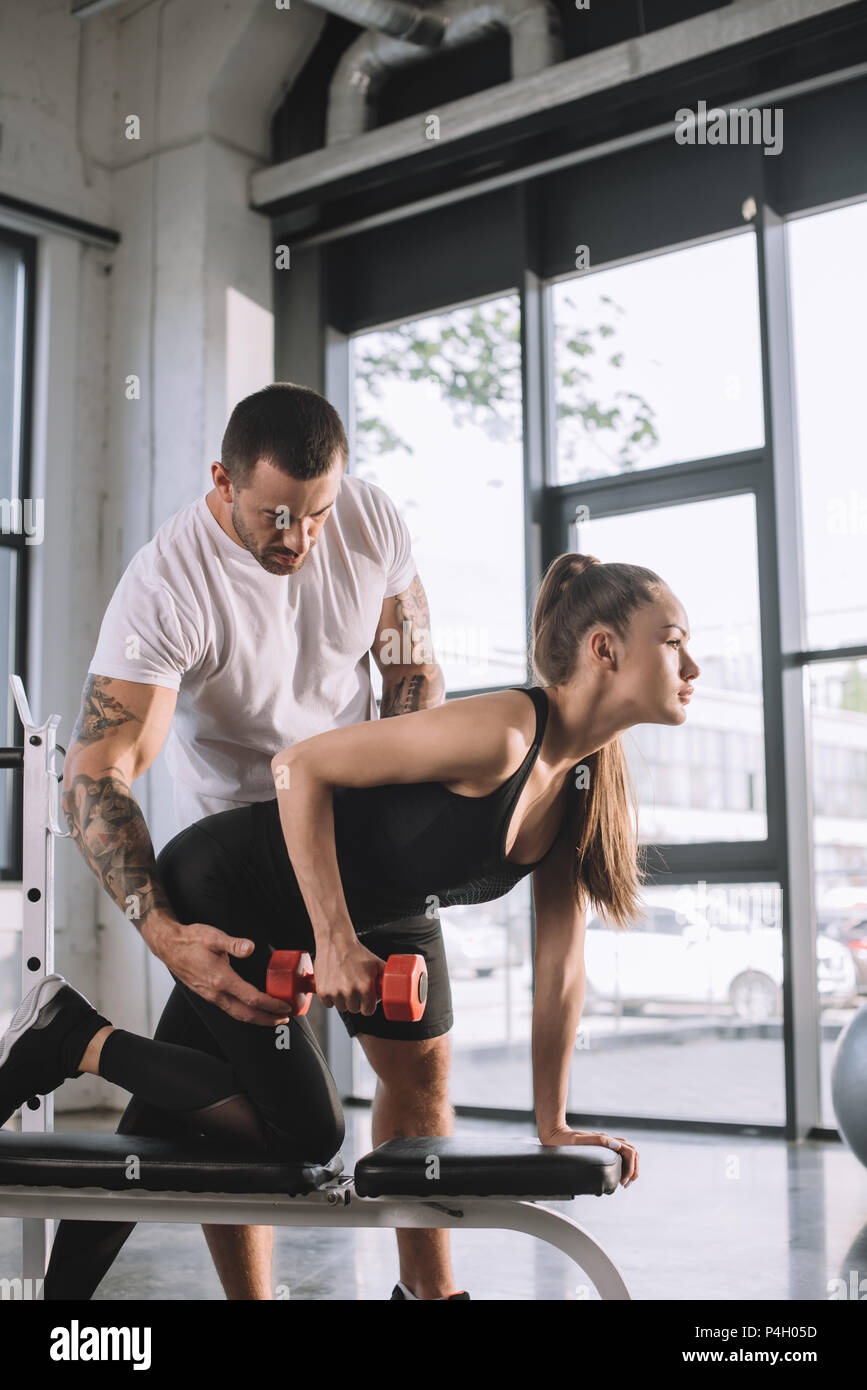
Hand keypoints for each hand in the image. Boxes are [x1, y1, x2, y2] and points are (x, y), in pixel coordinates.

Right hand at [142, 914, 291, 1026]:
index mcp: (220, 979)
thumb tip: (250, 948)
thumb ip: (234, 944)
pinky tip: (252, 1009)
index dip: (271, 1004)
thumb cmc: (191, 940)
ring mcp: (211, 996)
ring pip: (237, 1014)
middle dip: (267, 1019)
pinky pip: (229, 1009)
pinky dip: (245, 1013)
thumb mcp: (213, 937)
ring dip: (257, 1018)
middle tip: (285, 1018)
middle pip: (246, 1014)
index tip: (285, 1005)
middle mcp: (216, 992)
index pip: (251, 998)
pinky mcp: (208, 995)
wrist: (169, 947)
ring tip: (273, 1018)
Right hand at [311, 938, 386, 1015]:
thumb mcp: (376, 963)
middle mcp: (350, 991)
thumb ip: (387, 977)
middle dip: (356, 1002)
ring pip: (341, 1007)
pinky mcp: (322, 991)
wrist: (336, 941)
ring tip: (344, 985)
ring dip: (343, 1000)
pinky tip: (334, 985)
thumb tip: (398, 986)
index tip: (366, 1000)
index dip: (368, 1006)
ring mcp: (335, 992)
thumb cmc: (356, 952)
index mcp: (365, 987)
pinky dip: (330, 997)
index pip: (368, 1011)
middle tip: (354, 988)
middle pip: (354, 1010)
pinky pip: (328, 1003)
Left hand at [538, 1124, 638, 1187]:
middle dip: (634, 1169)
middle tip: (626, 1183)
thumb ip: (599, 1140)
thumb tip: (617, 1145)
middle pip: (633, 1152)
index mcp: (606, 1140)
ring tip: (624, 1180)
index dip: (631, 1168)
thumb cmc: (565, 1140)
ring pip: (628, 1152)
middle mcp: (608, 1140)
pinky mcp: (601, 1146)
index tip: (623, 1181)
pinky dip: (624, 1163)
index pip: (630, 1152)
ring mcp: (605, 1143)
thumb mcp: (579, 1140)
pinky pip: (619, 1153)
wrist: (555, 1134)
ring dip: (631, 1166)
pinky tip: (618, 1172)